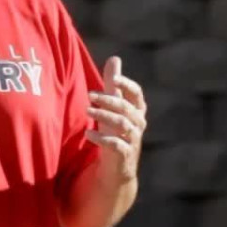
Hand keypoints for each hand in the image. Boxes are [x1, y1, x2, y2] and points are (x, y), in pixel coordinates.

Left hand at [85, 56, 147, 181]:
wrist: (117, 168)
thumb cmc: (115, 131)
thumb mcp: (114, 107)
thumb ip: (114, 85)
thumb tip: (115, 58)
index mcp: (137, 111)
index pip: (137, 94)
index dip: (127, 85)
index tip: (114, 79)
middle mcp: (138, 124)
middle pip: (126, 108)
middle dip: (109, 100)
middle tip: (90, 94)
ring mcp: (133, 140)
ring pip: (122, 124)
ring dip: (104, 116)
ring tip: (88, 111)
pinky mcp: (125, 155)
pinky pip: (116, 145)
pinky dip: (102, 139)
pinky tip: (89, 134)